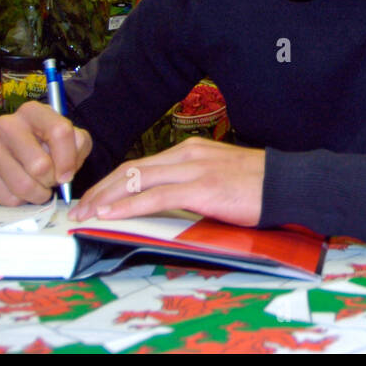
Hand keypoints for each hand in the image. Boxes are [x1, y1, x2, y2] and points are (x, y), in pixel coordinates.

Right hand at [0, 101, 92, 205]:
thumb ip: (79, 146)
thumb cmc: (49, 148)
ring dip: (37, 194)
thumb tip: (67, 167)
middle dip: (50, 180)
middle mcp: (6, 124)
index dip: (68, 159)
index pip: (59, 131)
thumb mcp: (73, 141)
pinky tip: (19, 190)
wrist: (19, 161)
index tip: (68, 174)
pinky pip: (7, 197)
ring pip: (23, 185)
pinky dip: (19, 201)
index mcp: (33, 111)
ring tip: (38, 187)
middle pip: (39, 165)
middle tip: (50, 180)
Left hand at [68, 138, 264, 226]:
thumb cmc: (257, 186)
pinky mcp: (201, 188)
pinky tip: (110, 215)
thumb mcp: (218, 177)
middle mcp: (187, 154)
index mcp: (190, 151)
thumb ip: (192, 184)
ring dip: (106, 199)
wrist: (287, 184)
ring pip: (136, 180)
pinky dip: (128, 206)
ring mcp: (193, 169)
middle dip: (101, 190)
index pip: (141, 165)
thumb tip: (168, 204)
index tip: (94, 198)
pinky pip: (154, 196)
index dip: (113, 182)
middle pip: (132, 170)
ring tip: (85, 214)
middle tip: (79, 208)